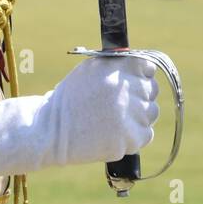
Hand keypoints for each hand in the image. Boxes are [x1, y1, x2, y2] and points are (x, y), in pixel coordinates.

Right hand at [39, 55, 159, 165]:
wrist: (51, 130)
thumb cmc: (71, 98)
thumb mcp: (90, 70)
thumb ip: (118, 65)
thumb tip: (145, 68)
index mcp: (119, 67)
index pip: (148, 68)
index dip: (140, 76)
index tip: (131, 83)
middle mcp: (127, 88)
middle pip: (151, 91)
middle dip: (139, 97)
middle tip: (118, 105)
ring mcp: (130, 114)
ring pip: (151, 113)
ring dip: (138, 116)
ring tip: (114, 120)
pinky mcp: (129, 138)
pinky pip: (145, 134)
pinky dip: (134, 135)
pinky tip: (114, 133)